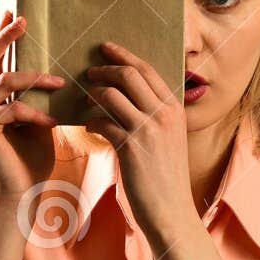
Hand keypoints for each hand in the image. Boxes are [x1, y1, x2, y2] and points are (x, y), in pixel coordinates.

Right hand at [0, 10, 64, 202]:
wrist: (22, 195)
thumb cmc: (34, 160)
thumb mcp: (41, 120)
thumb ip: (40, 97)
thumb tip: (60, 70)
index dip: (0, 34)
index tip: (13, 11)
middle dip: (4, 37)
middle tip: (23, 19)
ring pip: (4, 81)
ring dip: (35, 78)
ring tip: (59, 80)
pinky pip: (11, 108)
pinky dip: (35, 111)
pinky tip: (53, 120)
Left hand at [83, 41, 195, 242]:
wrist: (171, 211)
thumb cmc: (167, 178)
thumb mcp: (171, 140)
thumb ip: (157, 116)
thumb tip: (130, 97)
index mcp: (175, 109)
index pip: (147, 70)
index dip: (124, 55)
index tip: (106, 48)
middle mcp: (164, 114)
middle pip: (129, 75)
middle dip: (104, 69)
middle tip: (88, 72)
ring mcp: (148, 130)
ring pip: (111, 95)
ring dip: (92, 94)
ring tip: (84, 100)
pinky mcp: (130, 147)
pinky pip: (102, 122)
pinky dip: (90, 120)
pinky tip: (88, 126)